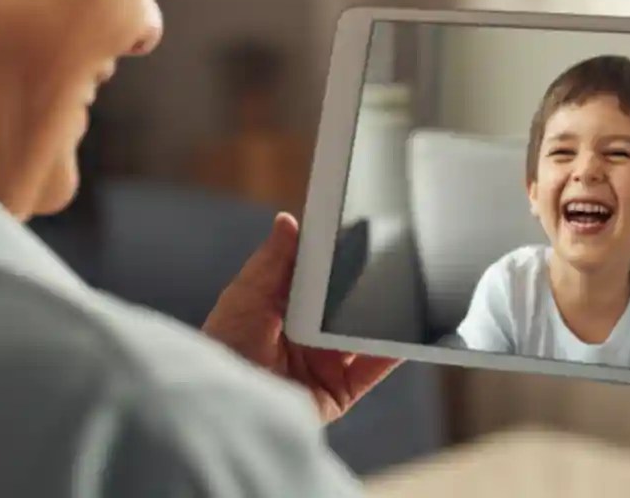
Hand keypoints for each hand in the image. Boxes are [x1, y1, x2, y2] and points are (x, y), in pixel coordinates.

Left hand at [203, 213, 401, 423]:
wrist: (226, 408)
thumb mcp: (244, 298)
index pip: (314, 279)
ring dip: (382, 317)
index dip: (334, 259)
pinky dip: (392, 351)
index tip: (357, 233)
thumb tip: (288, 220)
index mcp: (279, 311)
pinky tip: (406, 331)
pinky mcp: (338, 393)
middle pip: (343, 306)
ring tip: (405, 293)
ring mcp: (322, 365)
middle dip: (364, 287)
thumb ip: (271, 262)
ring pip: (362, 336)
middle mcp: (304, 338)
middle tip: (390, 260)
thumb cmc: (223, 352)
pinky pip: (373, 369)